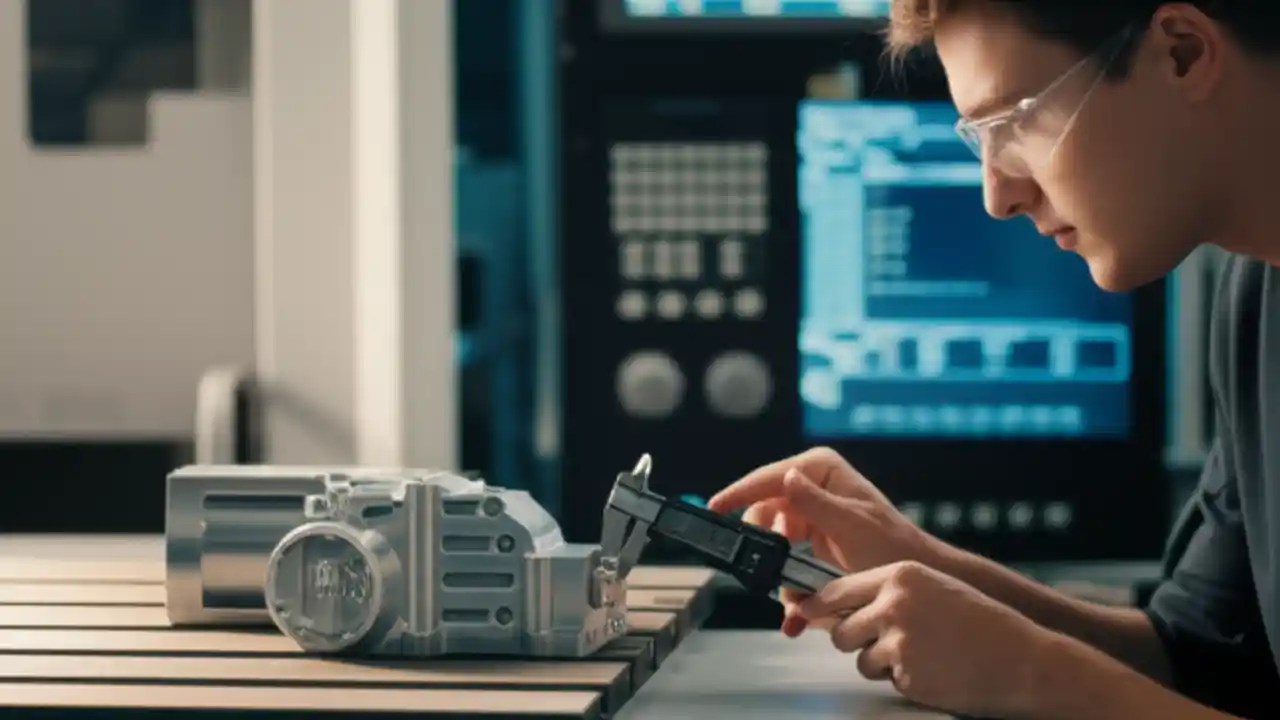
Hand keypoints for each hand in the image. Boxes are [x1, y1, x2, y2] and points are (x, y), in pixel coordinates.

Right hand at [707, 447, 943, 629]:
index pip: (770, 478)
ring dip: (778, 575)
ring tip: (793, 602)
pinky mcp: (811, 539)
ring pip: (771, 540)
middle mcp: (811, 486)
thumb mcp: (853, 525)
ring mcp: (810, 513)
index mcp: (820, 470)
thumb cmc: (892, 548)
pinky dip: (788, 588)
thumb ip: (817, 503)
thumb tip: (785, 478)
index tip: (715, 508)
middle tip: (764, 573)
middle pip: (764, 511)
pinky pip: (785, 559)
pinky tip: (795, 614)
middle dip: (765, 548)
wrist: (908, 581)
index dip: (739, 493)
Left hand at [796, 561, 1051, 718]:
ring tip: (920, 655)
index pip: (837, 590)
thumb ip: (888, 592)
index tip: (805, 611)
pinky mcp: (906, 673)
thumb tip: (841, 607)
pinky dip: (902, 680)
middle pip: (841, 630)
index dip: (818, 605)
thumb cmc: (981, 623)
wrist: (1023, 659)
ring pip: (859, 659)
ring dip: (880, 663)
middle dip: (854, 641)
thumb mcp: (932, 588)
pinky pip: (884, 680)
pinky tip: (933, 669)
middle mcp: (894, 603)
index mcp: (900, 575)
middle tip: (885, 643)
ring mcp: (898, 639)